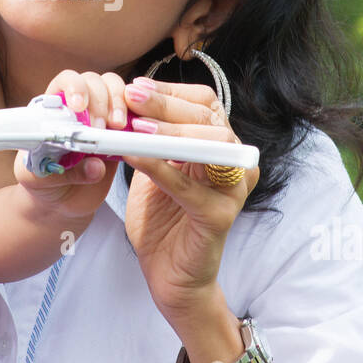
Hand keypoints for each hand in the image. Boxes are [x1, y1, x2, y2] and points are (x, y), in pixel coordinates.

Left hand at [9, 70, 130, 217]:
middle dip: (102, 100)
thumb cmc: (43, 183)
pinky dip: (138, 120)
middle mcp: (79, 108)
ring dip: (120, 104)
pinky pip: (135, 117)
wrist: (59, 202)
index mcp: (53, 110)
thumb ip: (65, 172)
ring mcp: (101, 118)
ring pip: (116, 91)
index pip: (65, 82)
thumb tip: (97, 167)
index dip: (75, 87)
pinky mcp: (121, 135)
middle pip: (95, 82)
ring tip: (118, 127)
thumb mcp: (40, 180)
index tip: (79, 106)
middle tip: (102, 127)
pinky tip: (136, 133)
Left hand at [119, 79, 259, 321]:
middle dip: (165, 104)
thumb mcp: (154, 168)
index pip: (204, 102)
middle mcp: (234, 162)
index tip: (134, 87)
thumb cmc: (162, 220)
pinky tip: (132, 155)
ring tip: (133, 128)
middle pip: (207, 117)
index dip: (169, 91)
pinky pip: (188, 186)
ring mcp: (232, 190)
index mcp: (219, 145)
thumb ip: (149, 138)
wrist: (169, 275)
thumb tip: (128, 99)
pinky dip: (159, 167)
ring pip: (209, 145)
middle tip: (130, 98)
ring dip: (168, 133)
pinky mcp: (220, 216)